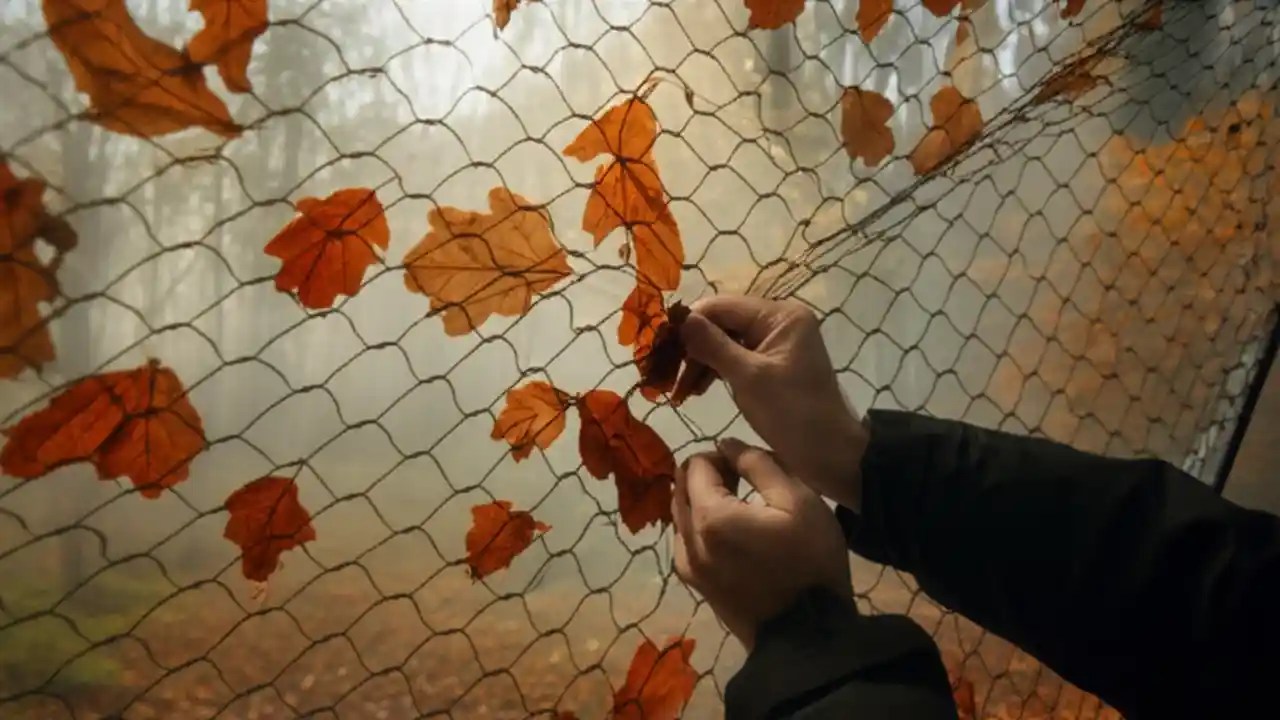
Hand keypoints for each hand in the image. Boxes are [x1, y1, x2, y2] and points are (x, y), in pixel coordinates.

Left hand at [671, 439, 851, 648]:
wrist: (808, 634)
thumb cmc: (810, 561)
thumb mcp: (798, 500)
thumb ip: (759, 462)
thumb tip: (727, 444)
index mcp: (709, 517)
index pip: (696, 464)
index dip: (721, 455)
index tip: (747, 464)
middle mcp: (687, 539)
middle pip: (681, 487)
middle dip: (707, 475)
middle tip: (744, 481)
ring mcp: (687, 565)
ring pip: (680, 514)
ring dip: (702, 500)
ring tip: (742, 507)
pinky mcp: (695, 584)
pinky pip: (685, 540)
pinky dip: (701, 526)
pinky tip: (733, 535)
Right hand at [676, 296, 868, 510]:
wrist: (830, 454)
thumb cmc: (793, 414)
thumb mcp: (749, 378)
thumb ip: (713, 345)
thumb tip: (679, 318)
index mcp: (780, 315)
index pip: (721, 306)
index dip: (688, 324)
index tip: (658, 349)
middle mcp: (778, 320)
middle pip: (721, 321)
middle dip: (691, 346)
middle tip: (664, 373)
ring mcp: (775, 342)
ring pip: (724, 340)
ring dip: (699, 361)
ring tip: (678, 390)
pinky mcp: (770, 363)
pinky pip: (734, 357)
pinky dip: (714, 371)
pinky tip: (695, 389)